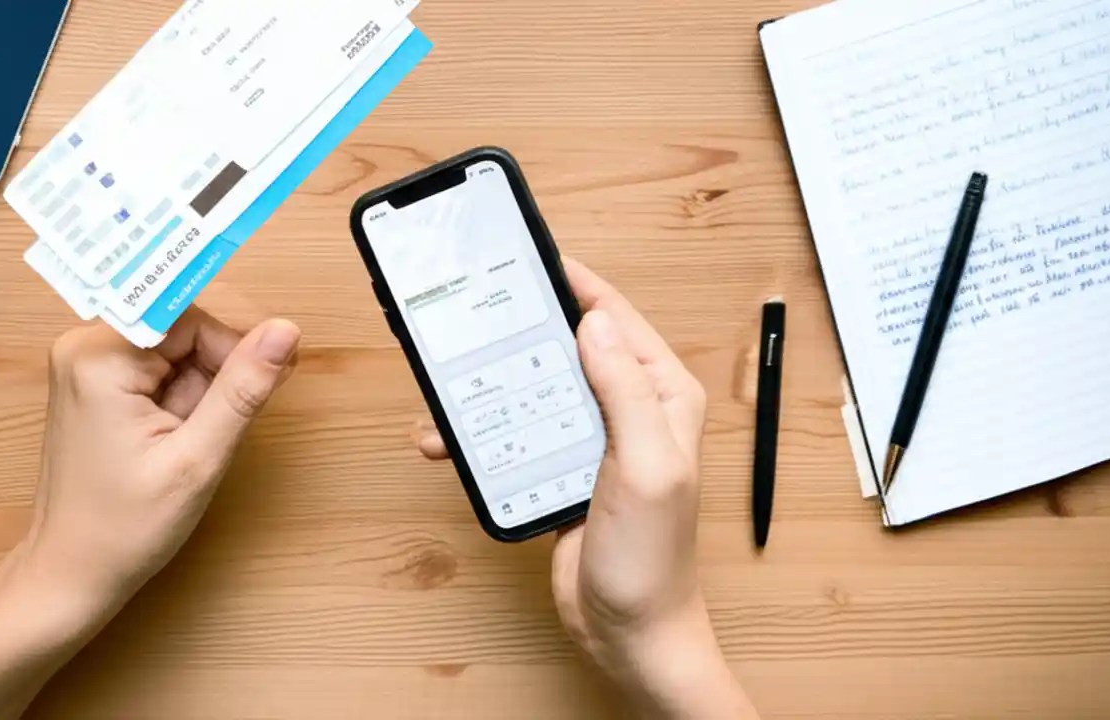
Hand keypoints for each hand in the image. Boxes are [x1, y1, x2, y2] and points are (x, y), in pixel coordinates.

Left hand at [25, 307, 300, 612]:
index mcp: (100, 356)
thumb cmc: (126, 527)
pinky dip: (188, 396)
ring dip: (206, 386)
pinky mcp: (100, 384)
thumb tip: (286, 331)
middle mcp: (87, 346)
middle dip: (221, 367)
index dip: (237, 342)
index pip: (192, 314)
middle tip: (234, 419)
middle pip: (184, 325)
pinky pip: (162, 367)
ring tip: (201, 437)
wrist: (71, 574)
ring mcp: (91, 364)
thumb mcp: (198, 459)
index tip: (274, 375)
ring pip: (179, 347)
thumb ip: (242, 389)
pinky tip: (187, 434)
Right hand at [415, 259, 755, 717]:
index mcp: (662, 394)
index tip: (531, 257)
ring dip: (492, 386)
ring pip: (535, 388)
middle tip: (474, 317)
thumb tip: (596, 320)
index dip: (575, 283)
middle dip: (519, 332)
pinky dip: (483, 434)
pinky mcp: (562, 468)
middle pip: (567, 347)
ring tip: (449, 386)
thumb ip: (624, 390)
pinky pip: (519, 433)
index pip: (616, 318)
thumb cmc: (651, 556)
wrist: (630, 628)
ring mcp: (594, 438)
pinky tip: (448, 440)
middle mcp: (630, 408)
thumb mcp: (646, 464)